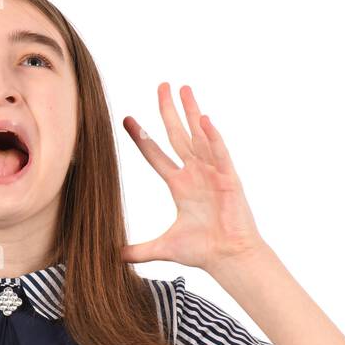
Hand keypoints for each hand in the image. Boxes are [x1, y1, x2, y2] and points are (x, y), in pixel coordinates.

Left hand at [120, 83, 266, 270]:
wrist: (229, 258)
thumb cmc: (203, 251)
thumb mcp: (164, 248)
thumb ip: (139, 251)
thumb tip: (115, 258)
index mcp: (180, 185)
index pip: (156, 155)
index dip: (142, 137)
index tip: (127, 119)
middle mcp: (195, 174)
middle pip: (178, 135)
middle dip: (169, 111)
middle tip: (162, 86)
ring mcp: (213, 173)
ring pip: (199, 136)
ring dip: (191, 112)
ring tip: (183, 89)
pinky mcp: (229, 179)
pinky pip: (220, 153)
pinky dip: (212, 137)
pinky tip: (204, 119)